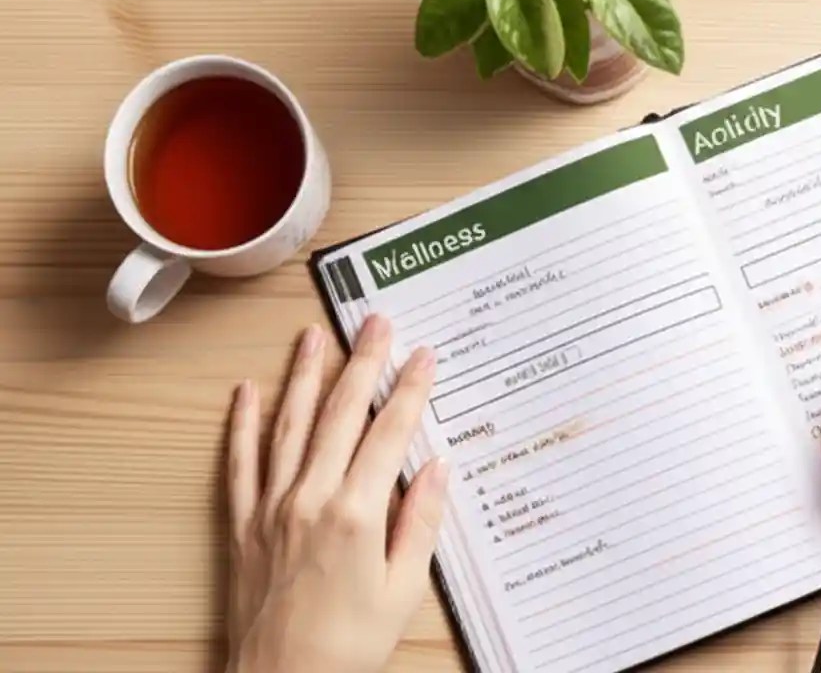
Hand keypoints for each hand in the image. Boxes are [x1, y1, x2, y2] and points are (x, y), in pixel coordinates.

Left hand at [224, 315, 449, 672]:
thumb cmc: (349, 644)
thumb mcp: (404, 588)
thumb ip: (419, 522)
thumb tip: (436, 468)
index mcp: (357, 513)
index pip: (389, 433)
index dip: (408, 389)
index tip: (422, 356)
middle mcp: (311, 498)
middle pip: (340, 414)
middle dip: (362, 362)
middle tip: (376, 322)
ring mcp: (273, 507)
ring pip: (289, 425)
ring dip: (303, 376)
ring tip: (314, 337)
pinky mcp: (245, 523)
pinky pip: (241, 462)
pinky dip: (243, 424)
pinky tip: (248, 392)